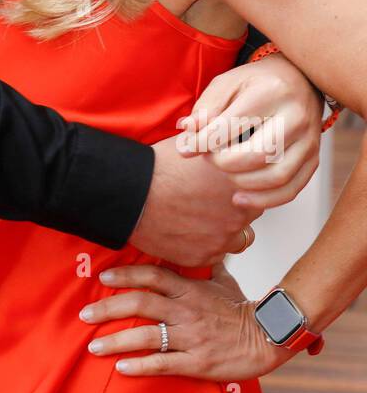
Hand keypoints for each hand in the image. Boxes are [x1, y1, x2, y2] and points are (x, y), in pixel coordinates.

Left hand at [81, 260, 289, 379]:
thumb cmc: (242, 307)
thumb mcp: (224, 280)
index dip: (125, 274)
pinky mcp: (198, 362)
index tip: (102, 277)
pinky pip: (164, 363)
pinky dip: (140, 366)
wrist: (269, 338)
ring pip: (147, 335)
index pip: (152, 275)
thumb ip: (204, 265)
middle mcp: (187, 310)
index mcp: (191, 289)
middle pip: (140, 303)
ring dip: (116, 340)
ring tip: (93, 346)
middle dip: (108, 308)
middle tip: (84, 314)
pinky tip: (121, 368)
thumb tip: (198, 245)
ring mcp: (192, 337)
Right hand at [131, 132, 259, 266]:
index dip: (248, 182)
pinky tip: (190, 231)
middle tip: (215, 198)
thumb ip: (221, 145)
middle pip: (253, 211)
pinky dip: (207, 245)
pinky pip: (216, 254)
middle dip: (239, 205)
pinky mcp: (204, 256)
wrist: (130, 195)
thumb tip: (231, 136)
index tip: (234, 182)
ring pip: (240, 237)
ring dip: (228, 229)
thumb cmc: (158, 168)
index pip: (263, 185)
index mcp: (240, 180)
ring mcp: (223, 237)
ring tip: (205, 218)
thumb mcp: (196, 142)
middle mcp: (239, 211)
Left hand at [175, 54, 321, 213]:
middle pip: (256, 155)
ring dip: (241, 182)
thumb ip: (205, 109)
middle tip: (209, 157)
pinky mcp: (313, 158)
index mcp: (271, 92)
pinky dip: (263, 200)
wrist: (298, 80)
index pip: (230, 126)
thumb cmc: (256, 83)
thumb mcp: (226, 84)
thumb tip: (187, 136)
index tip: (186, 147)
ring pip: (276, 177)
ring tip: (224, 171)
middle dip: (223, 162)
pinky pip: (290, 189)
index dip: (202, 142)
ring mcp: (309, 140)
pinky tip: (239, 197)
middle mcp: (296, 116)